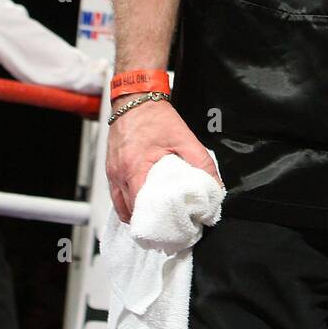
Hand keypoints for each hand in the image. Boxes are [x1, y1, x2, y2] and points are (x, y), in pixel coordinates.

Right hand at [104, 99, 220, 222]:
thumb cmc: (154, 116)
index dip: (155, 222)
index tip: (171, 229)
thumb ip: (202, 162)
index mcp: (134, 167)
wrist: (135, 99)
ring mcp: (112, 172)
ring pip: (120, 206)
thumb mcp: (184, 138)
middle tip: (166, 228)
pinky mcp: (111, 168)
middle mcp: (118, 173)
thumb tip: (215, 185)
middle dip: (146, 223)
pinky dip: (129, 202)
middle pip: (128, 212)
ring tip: (156, 219)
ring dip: (136, 215)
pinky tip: (145, 202)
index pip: (140, 207)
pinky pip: (117, 194)